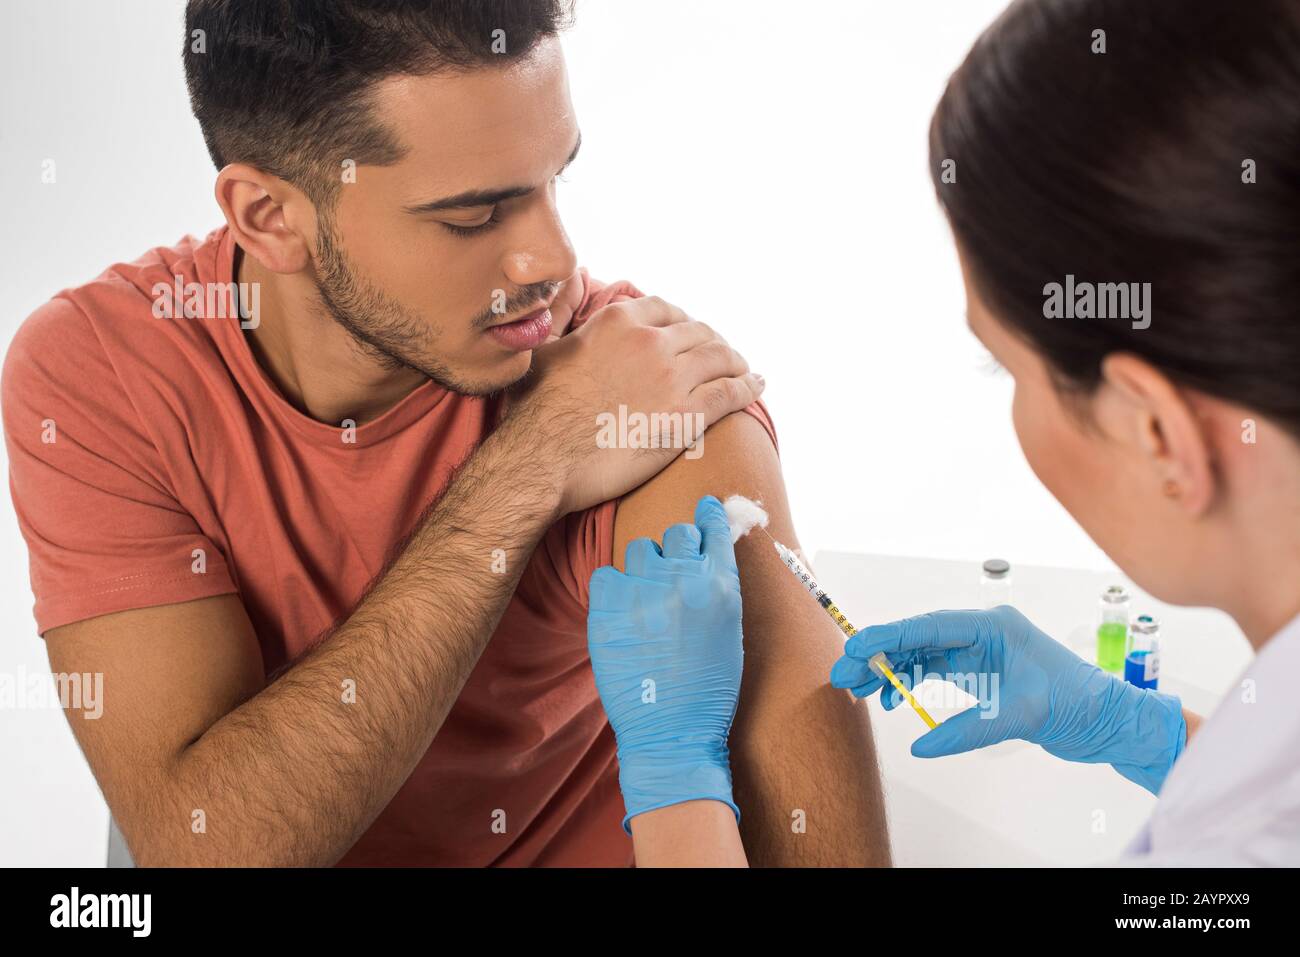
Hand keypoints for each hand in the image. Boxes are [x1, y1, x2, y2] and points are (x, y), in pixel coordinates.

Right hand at [507, 296, 763, 514]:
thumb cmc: (535, 412)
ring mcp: (673, 378)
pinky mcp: (687, 416)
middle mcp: (650, 342)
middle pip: (698, 332)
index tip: (687, 332)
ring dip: (736, 362)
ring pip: (721, 358)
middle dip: (713, 341)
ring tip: (744, 370)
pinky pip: (730, 393)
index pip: (664, 309)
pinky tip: (757, 386)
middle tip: (721, 354)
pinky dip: (748, 387)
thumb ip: (565, 321)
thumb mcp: (546, 351)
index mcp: (617, 322)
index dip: (682, 321)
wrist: (544, 458)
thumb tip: (564, 297)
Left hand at [587, 495, 743, 830]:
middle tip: (671, 576)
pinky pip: (606, 575)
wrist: (672, 732)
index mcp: (720, 585)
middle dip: (675, 549)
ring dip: (643, 567)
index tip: (704, 509)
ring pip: (639, 548)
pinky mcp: (607, 608)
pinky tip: (622, 614)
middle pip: (675, 533)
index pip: (714, 525)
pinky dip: (613, 589)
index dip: (708, 515)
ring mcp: (642, 592)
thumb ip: (718, 587)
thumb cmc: (707, 688)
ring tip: (646, 602)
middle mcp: (683, 580)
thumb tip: (705, 551)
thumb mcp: (729, 631)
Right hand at [830, 606, 1186, 793]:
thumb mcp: (1021, 716)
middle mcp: (983, 632)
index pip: (931, 626)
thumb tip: (921, 745)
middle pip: (919, 638)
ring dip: (890, 670)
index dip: (889, 636)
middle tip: (844, 674)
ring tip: (859, 688)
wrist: (1109, 721)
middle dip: (879, 655)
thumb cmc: (1079, 704)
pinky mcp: (980, 672)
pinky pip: (934, 670)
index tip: (856, 646)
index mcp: (994, 626)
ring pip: (921, 654)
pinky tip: (893, 697)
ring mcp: (980, 651)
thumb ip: (968, 729)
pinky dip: (910, 682)